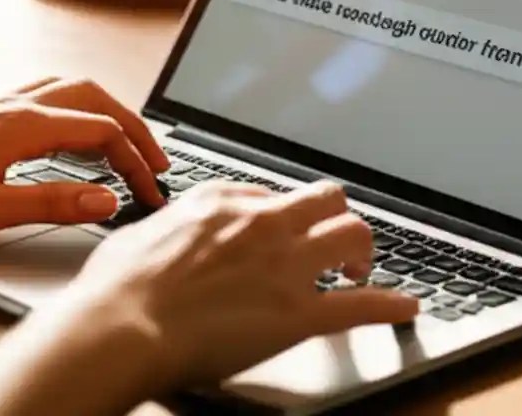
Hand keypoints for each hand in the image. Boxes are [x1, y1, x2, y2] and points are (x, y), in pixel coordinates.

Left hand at [0, 77, 169, 243]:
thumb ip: (53, 202)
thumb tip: (109, 198)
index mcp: (23, 125)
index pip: (103, 131)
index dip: (136, 162)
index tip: (151, 194)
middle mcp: (14, 106)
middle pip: (95, 99)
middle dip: (134, 128)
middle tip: (157, 164)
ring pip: (71, 91)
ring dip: (106, 113)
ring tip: (126, 145)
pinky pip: (46, 98)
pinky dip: (77, 112)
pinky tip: (70, 135)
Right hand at [38, 180, 419, 393]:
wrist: (121, 327)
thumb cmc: (117, 288)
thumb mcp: (138, 234)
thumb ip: (170, 229)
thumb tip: (170, 234)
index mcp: (221, 201)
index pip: (269, 195)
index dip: (279, 217)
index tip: (280, 233)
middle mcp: (262, 223)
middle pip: (325, 199)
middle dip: (334, 217)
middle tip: (332, 242)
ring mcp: (285, 266)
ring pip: (352, 234)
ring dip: (362, 251)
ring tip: (361, 270)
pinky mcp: (298, 313)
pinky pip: (361, 305)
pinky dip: (390, 305)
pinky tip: (405, 307)